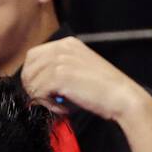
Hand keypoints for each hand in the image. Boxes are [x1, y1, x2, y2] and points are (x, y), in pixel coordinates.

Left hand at [19, 37, 145, 122]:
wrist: (123, 97)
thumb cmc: (103, 88)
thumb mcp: (79, 67)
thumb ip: (59, 67)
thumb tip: (35, 79)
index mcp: (67, 43)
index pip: (33, 56)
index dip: (32, 75)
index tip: (42, 89)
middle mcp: (62, 47)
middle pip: (28, 68)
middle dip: (33, 86)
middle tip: (48, 99)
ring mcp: (60, 60)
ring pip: (31, 82)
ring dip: (42, 98)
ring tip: (60, 104)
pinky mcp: (59, 75)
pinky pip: (38, 93)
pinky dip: (48, 104)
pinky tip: (64, 107)